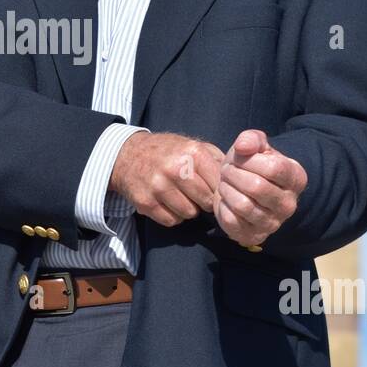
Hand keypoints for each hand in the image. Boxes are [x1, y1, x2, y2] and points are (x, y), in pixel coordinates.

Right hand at [109, 132, 224, 226]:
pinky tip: (168, 202)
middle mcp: (176, 169)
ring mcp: (158, 187)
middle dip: (205, 201)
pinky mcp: (146, 203)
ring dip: (189, 209)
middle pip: (207, 202)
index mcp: (192, 153)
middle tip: (197, 194)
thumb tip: (239, 179)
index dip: (220, 191)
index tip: (215, 190)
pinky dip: (173, 216)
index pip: (220, 185)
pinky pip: (171, 221)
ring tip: (182, 196)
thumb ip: (216, 160)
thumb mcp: (193, 145)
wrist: (127, 155)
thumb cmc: (167, 151)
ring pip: (189, 214)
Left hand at [213, 129, 307, 246]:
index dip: (249, 160)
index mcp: (296, 179)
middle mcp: (290, 205)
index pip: (274, 168)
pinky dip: (223, 207)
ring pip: (243, 206)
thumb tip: (243, 146)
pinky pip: (231, 221)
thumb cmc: (251, 165)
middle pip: (257, 187)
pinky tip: (226, 199)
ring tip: (225, 183)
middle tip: (227, 170)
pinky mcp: (254, 236)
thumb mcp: (254, 145)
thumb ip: (251, 138)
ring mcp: (273, 224)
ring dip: (227, 190)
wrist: (243, 189)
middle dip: (234, 175)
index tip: (238, 157)